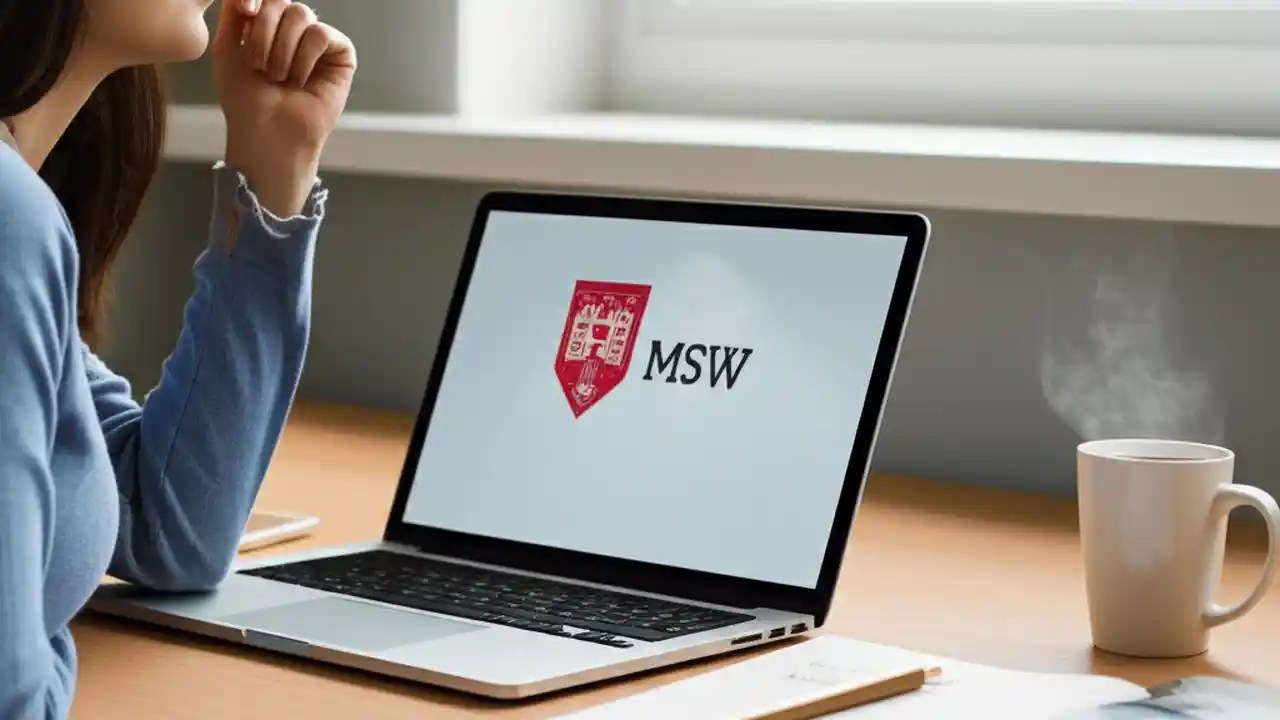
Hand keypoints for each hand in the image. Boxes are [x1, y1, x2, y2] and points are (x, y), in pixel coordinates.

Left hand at [211, 0, 355, 216]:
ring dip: (282, 48)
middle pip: (281, 2)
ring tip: (278, 77)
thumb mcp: (227, 48)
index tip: (245, 13)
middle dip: (263, 32)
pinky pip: (321, 34)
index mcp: (268, 25)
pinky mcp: (341, 54)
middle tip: (258, 66)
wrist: (267, 132)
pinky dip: (305, 57)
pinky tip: (300, 80)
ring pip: (301, 15)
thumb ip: (233, 12)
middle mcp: (294, 30)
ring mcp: (319, 41)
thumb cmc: (245, 99)